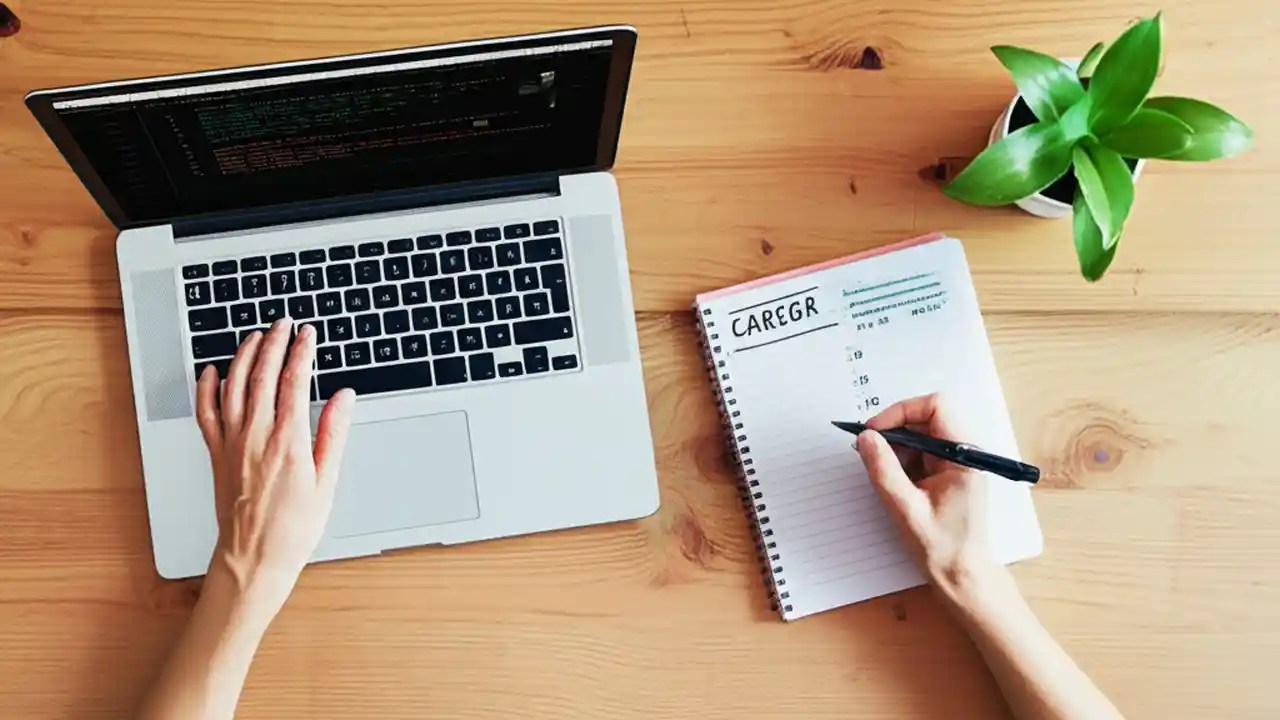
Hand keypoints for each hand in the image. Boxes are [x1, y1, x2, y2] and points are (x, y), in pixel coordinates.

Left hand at [195, 319, 354, 616]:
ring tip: (255, 337)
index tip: (307, 334)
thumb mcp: (326, 481)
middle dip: (273, 344)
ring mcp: (232, 443)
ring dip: (244, 356)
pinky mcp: (216, 454)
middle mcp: (256, 437)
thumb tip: (343, 398)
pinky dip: (207, 388)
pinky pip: (206, 413)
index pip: (294, 383)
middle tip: (283, 324)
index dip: (301, 353)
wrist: (253, 558)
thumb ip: (333, 434)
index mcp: (288, 442)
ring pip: (233, 387)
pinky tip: (212, 371)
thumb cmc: (293, 528)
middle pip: (262, 376)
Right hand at [855, 393, 1003, 602]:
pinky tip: (895, 485)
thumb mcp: (905, 508)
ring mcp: (956, 462)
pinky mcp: (947, 472)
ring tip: (886, 478)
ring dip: (896, 449)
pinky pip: (920, 452)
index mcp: (965, 455)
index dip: (901, 411)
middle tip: (870, 452)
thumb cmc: (942, 548)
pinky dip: (901, 461)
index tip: (875, 431)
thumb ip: (884, 469)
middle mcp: (965, 452)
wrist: (962, 576)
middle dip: (894, 431)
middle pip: (926, 417)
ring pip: (920, 434)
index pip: (936, 406)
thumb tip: (865, 437)